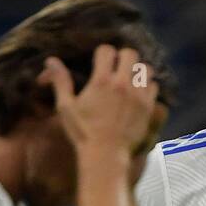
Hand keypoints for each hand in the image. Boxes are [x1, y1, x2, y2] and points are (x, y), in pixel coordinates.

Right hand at [37, 45, 158, 154]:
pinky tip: (138, 93)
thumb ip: (60, 81)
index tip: (99, 62)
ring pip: (146, 68)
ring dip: (137, 70)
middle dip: (122, 57)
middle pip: (130, 53)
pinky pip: (154, 85)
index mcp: (102, 81)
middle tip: (116, 68)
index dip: (102, 53)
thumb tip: (51, 60)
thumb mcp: (66, 107)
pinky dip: (147, 86)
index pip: (107, 50)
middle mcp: (123, 83)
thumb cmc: (83, 132)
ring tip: (130, 79)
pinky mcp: (148, 107)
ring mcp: (138, 94)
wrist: (105, 155)